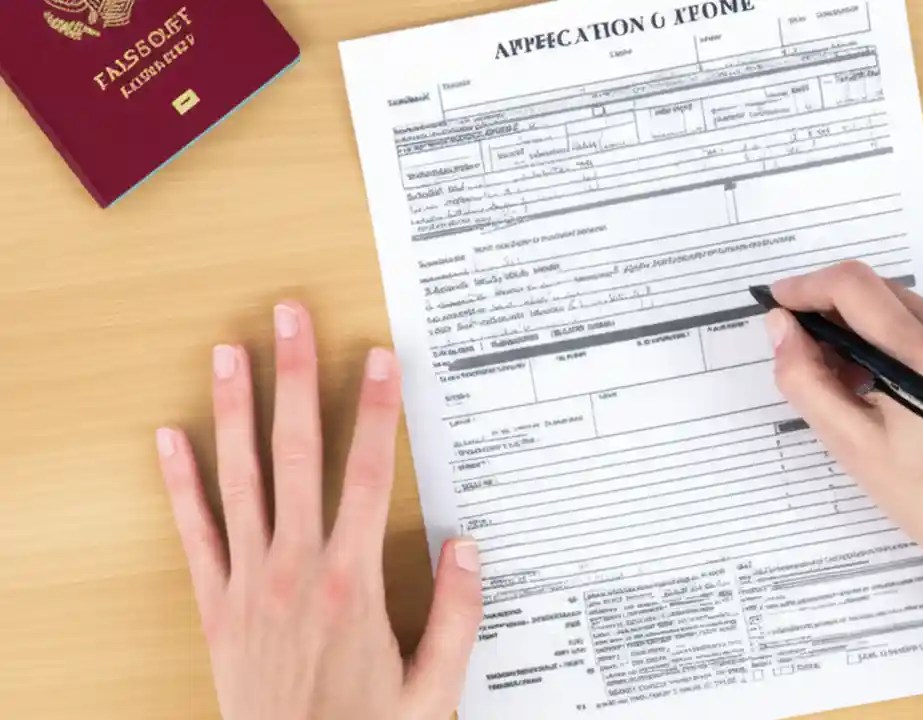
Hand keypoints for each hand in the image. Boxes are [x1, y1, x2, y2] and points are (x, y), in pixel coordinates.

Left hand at [154, 302, 481, 719]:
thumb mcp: (433, 691)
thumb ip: (457, 616)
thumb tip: (465, 545)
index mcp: (352, 582)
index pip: (368, 474)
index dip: (375, 409)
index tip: (376, 358)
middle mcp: (295, 570)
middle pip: (298, 454)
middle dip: (295, 378)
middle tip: (288, 319)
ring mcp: (248, 584)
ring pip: (241, 478)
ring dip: (234, 411)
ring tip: (227, 355)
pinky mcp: (216, 608)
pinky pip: (193, 534)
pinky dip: (180, 484)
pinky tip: (170, 440)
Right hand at [764, 262, 922, 581]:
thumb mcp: (849, 442)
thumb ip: (805, 378)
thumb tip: (779, 326)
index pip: (852, 287)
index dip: (804, 288)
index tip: (772, 306)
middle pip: (871, 287)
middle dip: (824, 305)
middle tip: (794, 350)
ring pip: (889, 301)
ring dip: (850, 321)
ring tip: (830, 375)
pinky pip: (911, 321)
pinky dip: (877, 335)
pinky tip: (863, 378)